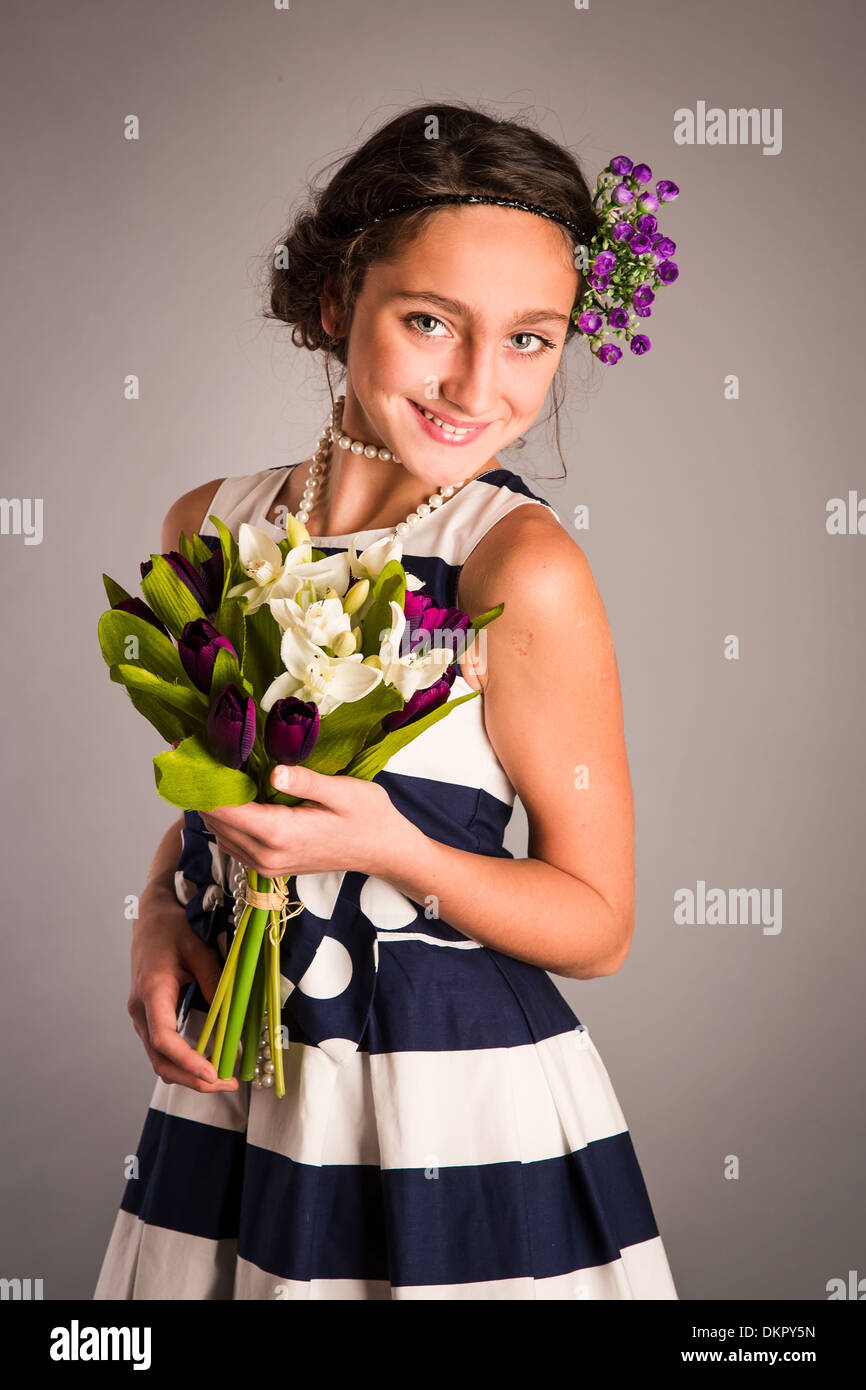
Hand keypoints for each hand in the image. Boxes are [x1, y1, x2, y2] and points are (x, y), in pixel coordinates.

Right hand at [127, 886, 238, 1092]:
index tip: (214, 1073)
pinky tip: (207, 1064)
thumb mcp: (199, 949)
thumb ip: (215, 982)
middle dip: (193, 1079)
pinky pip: (163, 1049)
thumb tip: (234, 1017)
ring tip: (223, 1078)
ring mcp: (142, 1016)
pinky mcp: (149, 1017)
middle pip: (160, 1060)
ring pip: (160, 1059)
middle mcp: (141, 1010)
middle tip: (228, 1083)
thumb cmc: (174, 927)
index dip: (188, 1061)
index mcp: (152, 991)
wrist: (151, 916)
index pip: (164, 1039)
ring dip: (188, 1075)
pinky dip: (183, 1062)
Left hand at [199, 764, 413, 879]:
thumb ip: (307, 782)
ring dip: (211, 804)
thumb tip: (274, 771)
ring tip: (212, 768)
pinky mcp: (268, 865)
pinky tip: (233, 793)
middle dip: (202, 788)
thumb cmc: (368, 817)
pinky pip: (232, 842)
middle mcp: (265, 855)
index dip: (202, 780)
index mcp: (279, 834)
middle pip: (213, 821)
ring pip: (219, 833)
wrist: (383, 850)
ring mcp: (265, 865)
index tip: (189, 750)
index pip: (223, 809)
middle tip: (198, 751)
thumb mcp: (344, 792)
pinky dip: (225, 818)